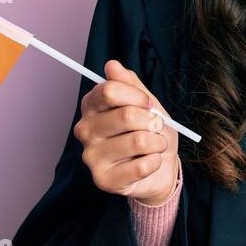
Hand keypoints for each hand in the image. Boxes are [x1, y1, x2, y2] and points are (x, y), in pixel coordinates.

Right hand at [73, 59, 179, 204]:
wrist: (160, 167)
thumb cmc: (150, 132)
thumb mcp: (145, 103)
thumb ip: (129, 84)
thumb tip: (112, 65)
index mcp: (92, 106)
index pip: (109, 90)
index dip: (138, 96)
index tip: (149, 104)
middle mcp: (85, 130)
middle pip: (126, 115)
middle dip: (152, 121)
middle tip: (156, 128)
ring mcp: (91, 156)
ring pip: (138, 141)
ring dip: (158, 143)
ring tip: (155, 146)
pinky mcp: (104, 180)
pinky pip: (142, 166)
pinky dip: (156, 162)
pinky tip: (150, 163)